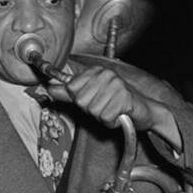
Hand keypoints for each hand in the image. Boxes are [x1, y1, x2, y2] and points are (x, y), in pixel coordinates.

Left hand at [43, 65, 160, 131]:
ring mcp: (117, 85)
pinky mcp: (125, 98)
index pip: (71, 88)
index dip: (79, 100)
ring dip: (102, 117)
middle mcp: (106, 74)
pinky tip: (119, 115)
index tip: (93, 99)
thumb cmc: (116, 103)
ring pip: (92, 110)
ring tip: (112, 111)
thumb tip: (48, 87)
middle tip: (105, 107)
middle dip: (91, 110)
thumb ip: (68, 93)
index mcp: (96, 71)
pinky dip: (111, 122)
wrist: (144, 111)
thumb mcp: (90, 96)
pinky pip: (105, 117)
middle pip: (81, 101)